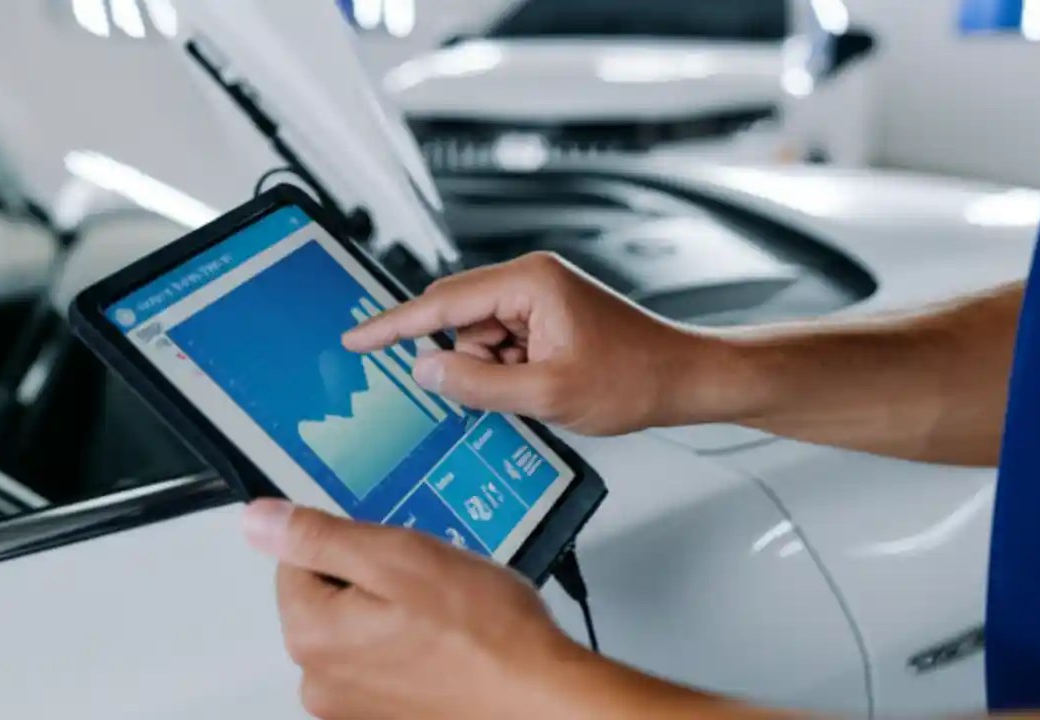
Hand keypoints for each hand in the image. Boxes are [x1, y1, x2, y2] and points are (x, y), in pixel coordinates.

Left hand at [243, 499, 597, 719]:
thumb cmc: (482, 631)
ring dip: (392, 613)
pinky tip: (447, 643)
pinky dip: (408, 647)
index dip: (352, 542)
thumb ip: (319, 537)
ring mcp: (350, 707)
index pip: (297, 558)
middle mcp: (318, 680)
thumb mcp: (397, 557)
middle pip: (326, 596)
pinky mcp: (382, 718)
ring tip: (445, 613)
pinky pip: (381, 662)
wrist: (538, 698)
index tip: (395, 551)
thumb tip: (258, 520)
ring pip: (356, 628)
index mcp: (311, 634)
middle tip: (428, 581)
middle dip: (372, 577)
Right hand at [344, 252, 726, 435]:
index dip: (393, 325)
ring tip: (541, 389)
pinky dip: (508, 373)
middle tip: (509, 389)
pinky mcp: (547, 320)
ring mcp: (539, 300)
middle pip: (460, 322)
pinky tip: (541, 387)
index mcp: (528, 282)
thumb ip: (480, 384)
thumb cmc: (634, 377)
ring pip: (479, 340)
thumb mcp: (548, 392)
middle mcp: (530, 281)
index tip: (356, 339)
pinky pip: (503, 348)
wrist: (683, 380)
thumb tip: (427, 371)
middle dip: (469, 363)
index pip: (442, 302)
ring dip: (493, 373)